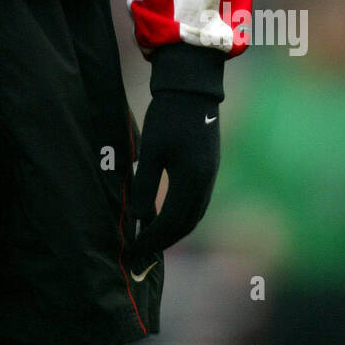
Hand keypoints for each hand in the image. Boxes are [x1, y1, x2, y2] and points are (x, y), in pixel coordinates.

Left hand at [125, 90, 220, 276]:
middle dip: (163, 243)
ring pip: (193, 216)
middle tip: (141, 255)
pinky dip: (182, 218)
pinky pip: (197, 204)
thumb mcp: (151, 151)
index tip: (134, 252)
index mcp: (191, 182)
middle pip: (185, 225)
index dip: (151, 241)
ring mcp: (210, 177)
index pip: (170, 223)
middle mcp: (206, 184)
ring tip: (152, 241)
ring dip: (174, 232)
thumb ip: (147, 186)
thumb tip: (140, 218)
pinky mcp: (209, 168)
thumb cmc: (168, 117)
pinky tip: (167, 217)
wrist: (192, 89)